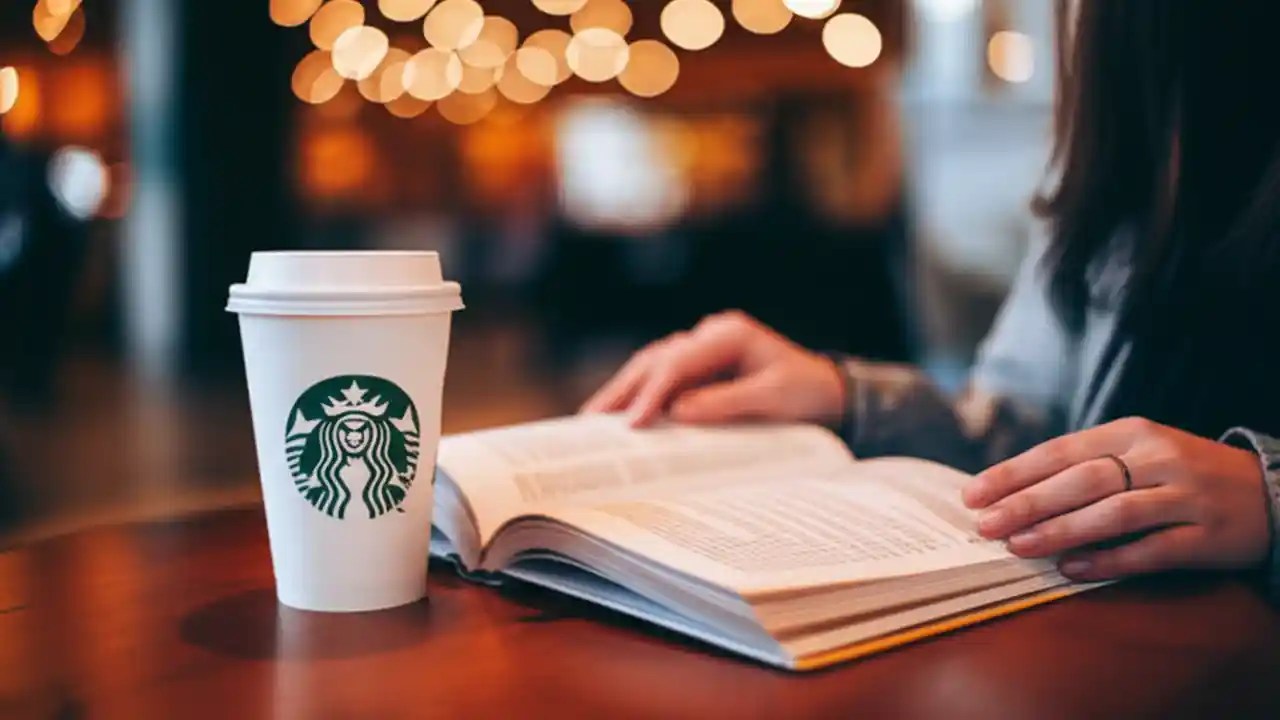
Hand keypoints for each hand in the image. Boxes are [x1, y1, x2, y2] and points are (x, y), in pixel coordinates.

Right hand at [580, 311, 843, 427]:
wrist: (829, 392)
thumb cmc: (806, 393)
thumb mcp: (773, 399)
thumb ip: (725, 403)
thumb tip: (677, 411)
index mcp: (729, 334)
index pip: (677, 363)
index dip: (651, 393)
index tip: (632, 423)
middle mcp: (710, 335)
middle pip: (656, 359)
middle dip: (623, 389)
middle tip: (590, 421)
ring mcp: (704, 347)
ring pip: (653, 365)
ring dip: (624, 391)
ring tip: (593, 419)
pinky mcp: (701, 365)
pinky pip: (663, 377)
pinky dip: (640, 393)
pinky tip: (619, 413)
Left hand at [962, 418, 1269, 581]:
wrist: (1268, 490)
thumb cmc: (1180, 472)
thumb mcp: (1136, 453)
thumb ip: (1084, 467)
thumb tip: (1012, 492)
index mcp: (1131, 432)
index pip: (1060, 451)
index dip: (1014, 473)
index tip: (973, 495)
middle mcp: (1157, 459)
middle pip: (1080, 481)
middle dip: (1026, 503)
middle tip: (984, 525)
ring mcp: (1185, 496)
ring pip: (1112, 514)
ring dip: (1060, 531)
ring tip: (1018, 546)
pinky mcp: (1207, 536)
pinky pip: (1151, 550)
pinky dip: (1109, 560)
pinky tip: (1071, 569)